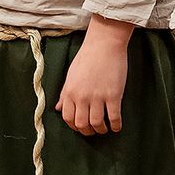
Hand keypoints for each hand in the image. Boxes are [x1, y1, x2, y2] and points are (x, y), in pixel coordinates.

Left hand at [55, 15, 132, 135]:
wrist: (105, 43)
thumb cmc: (88, 56)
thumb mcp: (71, 74)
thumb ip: (64, 92)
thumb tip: (58, 108)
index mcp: (70, 91)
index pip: (68, 118)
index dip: (74, 126)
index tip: (81, 126)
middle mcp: (82, 97)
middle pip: (82, 124)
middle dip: (88, 131)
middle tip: (94, 130)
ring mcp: (98, 96)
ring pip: (97, 123)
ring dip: (101, 130)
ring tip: (105, 128)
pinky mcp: (114, 94)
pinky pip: (114, 117)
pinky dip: (116, 125)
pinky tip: (117, 126)